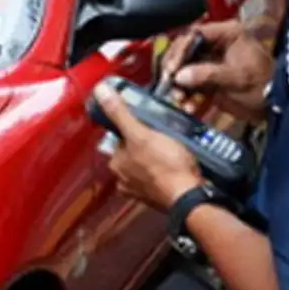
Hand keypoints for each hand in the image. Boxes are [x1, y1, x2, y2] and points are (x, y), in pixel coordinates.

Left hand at [93, 83, 202, 212]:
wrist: (189, 195)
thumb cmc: (165, 164)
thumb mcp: (141, 133)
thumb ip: (119, 113)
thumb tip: (99, 91)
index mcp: (117, 163)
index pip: (121, 137)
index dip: (136, 127)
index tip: (150, 121)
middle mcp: (124, 179)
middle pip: (134, 151)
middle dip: (147, 142)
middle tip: (165, 133)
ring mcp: (142, 191)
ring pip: (147, 164)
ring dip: (158, 156)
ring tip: (174, 147)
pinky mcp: (159, 197)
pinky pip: (160, 177)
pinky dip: (167, 170)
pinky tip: (177, 164)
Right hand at [159, 18, 273, 122]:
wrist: (276, 105)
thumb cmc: (265, 84)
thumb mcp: (238, 77)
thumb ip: (208, 74)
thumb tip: (180, 76)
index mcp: (227, 34)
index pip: (195, 34)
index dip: (180, 50)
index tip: (173, 68)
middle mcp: (215, 44)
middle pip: (185, 49)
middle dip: (175, 67)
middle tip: (168, 82)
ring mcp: (210, 61)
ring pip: (184, 67)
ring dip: (178, 84)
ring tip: (178, 98)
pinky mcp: (208, 78)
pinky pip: (189, 83)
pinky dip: (186, 94)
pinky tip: (187, 104)